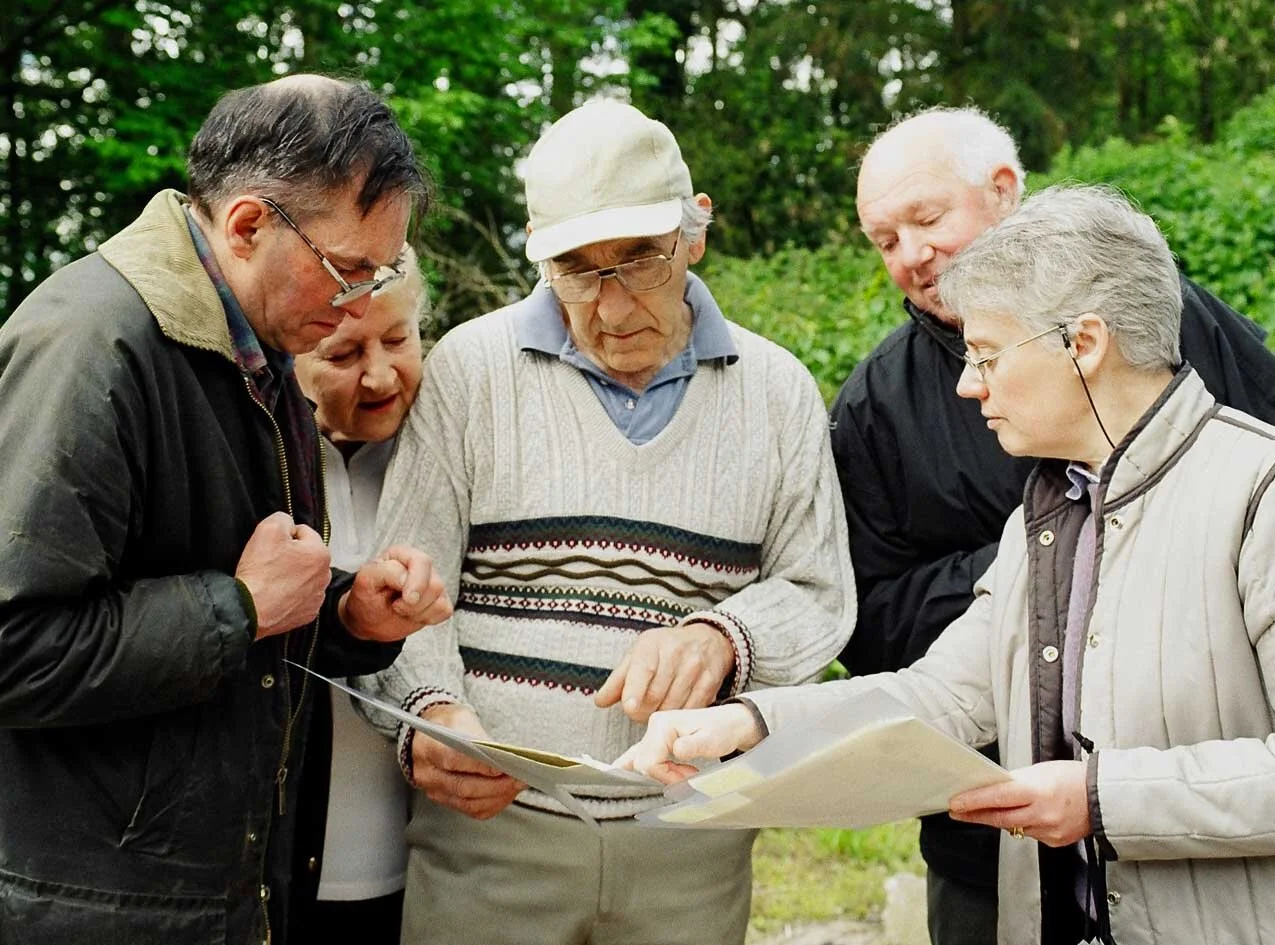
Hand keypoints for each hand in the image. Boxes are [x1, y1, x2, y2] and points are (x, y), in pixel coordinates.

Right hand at [235, 512, 330, 639]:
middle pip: (305, 555)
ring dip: (290, 575)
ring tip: (271, 580)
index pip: (303, 532)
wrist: (249, 610)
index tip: (271, 546)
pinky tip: (275, 594)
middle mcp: (324, 576)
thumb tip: (288, 523)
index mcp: (320, 553)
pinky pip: (299, 597)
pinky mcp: (307, 613)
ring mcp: (317, 597)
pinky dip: (289, 595)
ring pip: (303, 576)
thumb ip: (283, 518)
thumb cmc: (260, 572)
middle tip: (269, 563)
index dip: (283, 535)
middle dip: (290, 555)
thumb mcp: (269, 529)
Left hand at [339, 544, 450, 641]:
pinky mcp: (439, 601)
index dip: (414, 584)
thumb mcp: (366, 580)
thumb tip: (408, 578)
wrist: (368, 619)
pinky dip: (428, 618)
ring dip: (418, 612)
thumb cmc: (367, 596)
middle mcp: (421, 567)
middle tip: (396, 606)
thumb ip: (386, 572)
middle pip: (435, 584)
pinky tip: (413, 615)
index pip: (421, 562)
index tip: (402, 600)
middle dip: (414, 603)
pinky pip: (445, 611)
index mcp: (403, 554)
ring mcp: (432, 584)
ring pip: (441, 599)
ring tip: (402, 609)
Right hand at [408, 704, 524, 819]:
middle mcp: (427, 774)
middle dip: (495, 785)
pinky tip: (507, 792)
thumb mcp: (461, 718)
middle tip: (518, 778)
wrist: (431, 735)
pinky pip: (472, 810)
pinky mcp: (446, 801)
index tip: (501, 766)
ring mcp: (435, 791)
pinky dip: (493, 803)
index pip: (453, 760)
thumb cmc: (448, 724)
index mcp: (427, 747)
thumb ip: (477, 735)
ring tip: (517, 785)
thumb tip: (500, 755)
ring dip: (497, 796)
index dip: (479, 766)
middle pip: (463, 787)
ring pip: (469, 803)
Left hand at [594, 621, 734, 722]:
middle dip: (642, 711)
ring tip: (655, 709)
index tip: (629, 707)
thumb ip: (618, 680)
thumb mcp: (638, 654)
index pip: (643, 670)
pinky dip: (679, 716)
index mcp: (652, 645)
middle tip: (638, 712)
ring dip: (660, 716)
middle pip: (655, 695)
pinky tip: (674, 710)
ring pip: (672, 706)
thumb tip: (600, 702)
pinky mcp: (710, 683)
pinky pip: (691, 709)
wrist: (708, 640)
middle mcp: (675, 653)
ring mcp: (695, 668)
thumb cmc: (666, 649)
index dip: (634, 692)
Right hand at [613, 703, 762, 784]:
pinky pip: (646, 759)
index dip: (665, 777)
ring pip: (642, 763)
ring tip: (684, 773)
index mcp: (662, 725)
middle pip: (642, 763)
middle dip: (664, 776)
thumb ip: (692, 746)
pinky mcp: (657, 739)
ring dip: (662, 774)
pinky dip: (658, 770)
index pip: (648, 762)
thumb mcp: (711, 741)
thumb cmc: (722, 731)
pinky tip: (674, 771)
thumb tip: (676, 751)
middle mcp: (654, 726)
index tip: (685, 780)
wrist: (730, 724)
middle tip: (687, 777)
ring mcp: (654, 732)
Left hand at [948, 760, 1090, 846]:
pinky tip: (1019, 816)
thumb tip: (992, 788)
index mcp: (1037, 791)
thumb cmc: (1072, 778)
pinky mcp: (1054, 841)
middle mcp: (1042, 814)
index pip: (998, 798)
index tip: (955, 803)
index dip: (974, 802)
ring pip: (1013, 827)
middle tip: (956, 811)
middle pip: (1000, 818)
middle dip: (975, 814)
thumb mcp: (1040, 772)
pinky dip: (1021, 825)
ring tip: (980, 811)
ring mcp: (1049, 830)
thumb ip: (1016, 782)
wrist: (1104, 797)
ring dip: (997, 819)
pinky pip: (1030, 834)